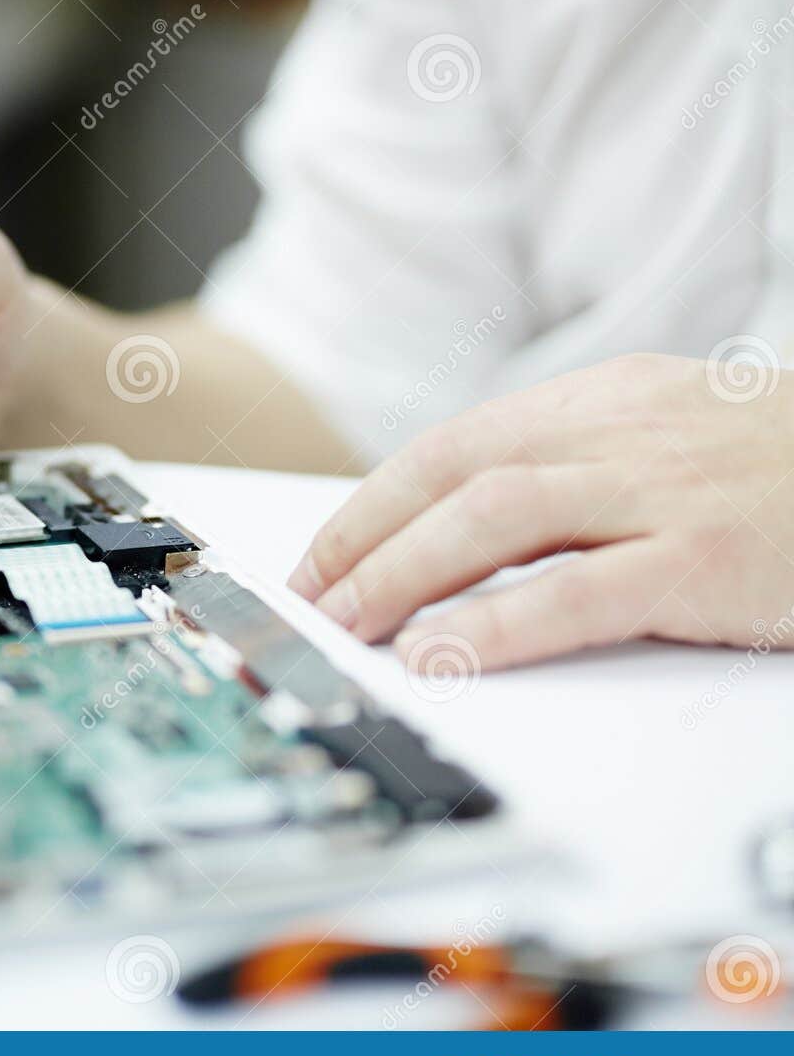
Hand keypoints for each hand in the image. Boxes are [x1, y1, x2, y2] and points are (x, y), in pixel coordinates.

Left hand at [286, 352, 793, 668]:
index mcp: (602, 400)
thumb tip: (459, 527)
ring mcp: (665, 490)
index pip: (450, 447)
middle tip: (310, 603)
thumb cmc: (783, 469)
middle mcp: (621, 431)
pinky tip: (445, 655)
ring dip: (403, 575)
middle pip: (453, 476)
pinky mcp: (708, 558)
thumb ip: (572, 470)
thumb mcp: (668, 439)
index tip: (319, 560)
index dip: (370, 506)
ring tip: (349, 627)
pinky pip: (579, 592)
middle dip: (365, 543)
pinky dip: (499, 625)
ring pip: (495, 518)